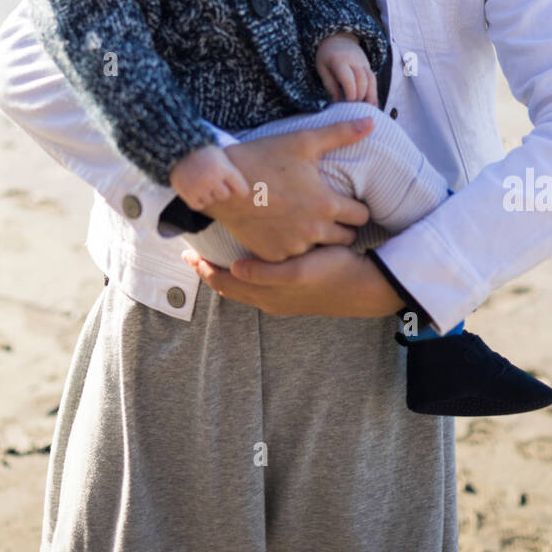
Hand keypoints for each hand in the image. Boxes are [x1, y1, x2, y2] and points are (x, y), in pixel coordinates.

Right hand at [169, 144, 249, 210]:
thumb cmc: (204, 153)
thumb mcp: (222, 155)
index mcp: (224, 168)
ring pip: (211, 200)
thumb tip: (248, 191)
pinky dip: (198, 200)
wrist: (178, 150)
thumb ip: (232, 170)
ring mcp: (199, 187)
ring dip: (208, 194)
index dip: (240, 189)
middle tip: (214, 181)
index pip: (242, 189)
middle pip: (225, 195)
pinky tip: (196, 190)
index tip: (239, 190)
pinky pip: (199, 205)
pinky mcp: (188, 194)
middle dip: (221, 189)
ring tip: (203, 182)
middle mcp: (213, 179)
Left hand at [181, 244, 405, 316]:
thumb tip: (234, 269)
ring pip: (241, 287)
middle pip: (228, 287)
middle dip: (209, 270)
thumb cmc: (331, 274)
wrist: (364, 288)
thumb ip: (264, 273)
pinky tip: (247, 260)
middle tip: (192, 253)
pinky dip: (243, 274)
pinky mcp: (292, 293)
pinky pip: (256, 285)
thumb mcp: (297, 272)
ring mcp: (280, 298)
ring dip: (224, 273)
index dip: (203, 268)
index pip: (223, 282)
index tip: (187, 251)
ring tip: (212, 256)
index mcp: (266, 294)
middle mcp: (268, 299)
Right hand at [195, 116, 374, 260]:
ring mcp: (294, 247)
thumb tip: (371, 122)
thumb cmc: (264, 158)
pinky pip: (294, 258)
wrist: (222, 184)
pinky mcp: (274, 257)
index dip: (357, 208)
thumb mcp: (303, 141)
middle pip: (347, 239)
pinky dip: (293, 247)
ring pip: (321, 250)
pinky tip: (284, 230)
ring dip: (319, 240)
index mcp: (327, 205)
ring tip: (307, 222)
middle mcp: (314, 231)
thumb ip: (341, 133)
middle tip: (329, 213)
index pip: (362, 217)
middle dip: (343, 227)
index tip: (348, 202)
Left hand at [315, 33, 377, 106]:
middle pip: (362, 80)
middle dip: (360, 97)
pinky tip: (372, 105)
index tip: (347, 105)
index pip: (348, 79)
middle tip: (355, 109)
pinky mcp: (369, 67)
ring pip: (371, 80)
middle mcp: (355, 60)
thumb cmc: (326, 56)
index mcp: (339, 60)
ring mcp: (364, 63)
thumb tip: (338, 104)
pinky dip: (374, 93)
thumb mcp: (322, 69)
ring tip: (367, 110)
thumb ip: (330, 86)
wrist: (338, 38)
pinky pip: (374, 80)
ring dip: (370, 96)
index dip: (350, 93)